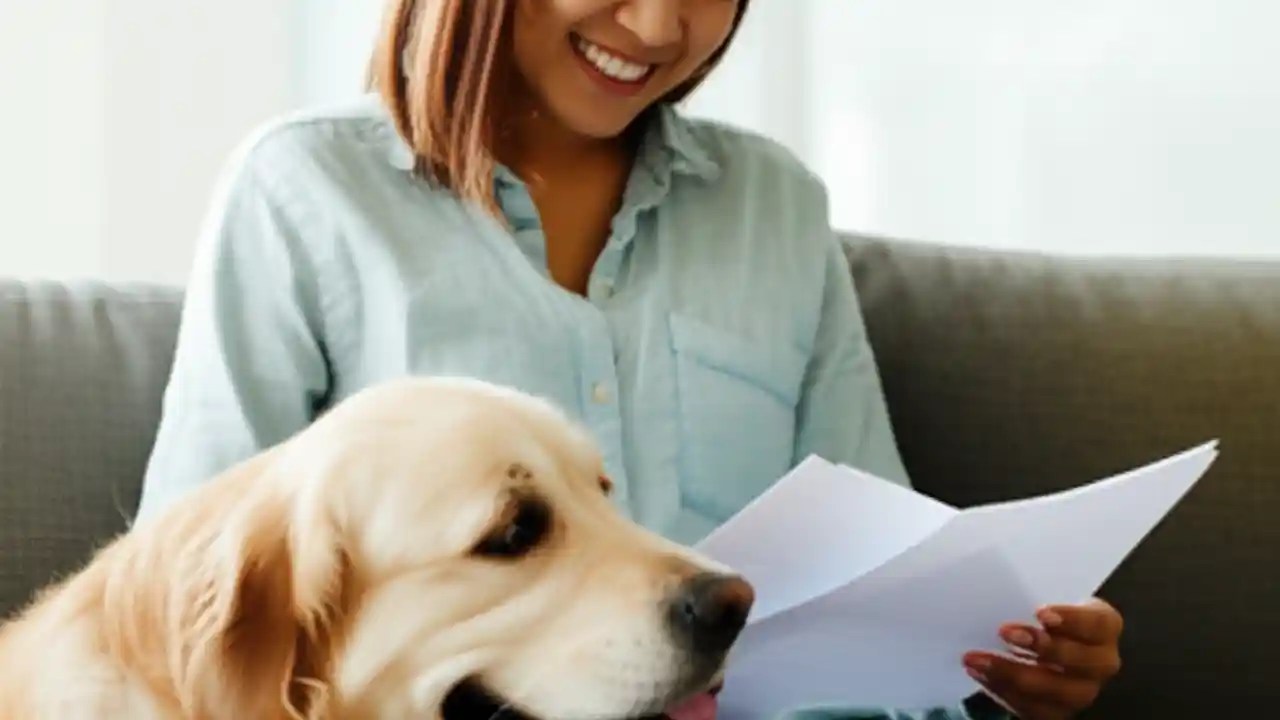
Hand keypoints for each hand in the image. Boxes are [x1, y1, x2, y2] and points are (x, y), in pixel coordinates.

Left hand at [963, 598, 1122, 718]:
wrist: (1033, 643)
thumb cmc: (1038, 613)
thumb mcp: (1040, 596)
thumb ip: (1030, 594)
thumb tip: (994, 588)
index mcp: (1104, 627)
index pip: (1099, 624)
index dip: (1072, 620)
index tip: (1040, 613)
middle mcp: (1101, 662)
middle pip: (1082, 661)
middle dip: (1043, 648)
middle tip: (1005, 632)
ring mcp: (1083, 691)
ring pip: (1058, 692)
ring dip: (1014, 674)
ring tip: (978, 658)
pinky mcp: (1059, 711)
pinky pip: (1035, 709)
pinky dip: (1004, 691)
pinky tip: (980, 674)